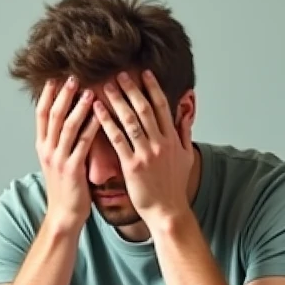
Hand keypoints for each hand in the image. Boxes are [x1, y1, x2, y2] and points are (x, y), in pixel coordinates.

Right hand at [36, 77, 100, 231]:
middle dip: (63, 94)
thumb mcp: (59, 160)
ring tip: (89, 90)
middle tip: (73, 75)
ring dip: (78, 106)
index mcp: (42, 145)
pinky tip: (101, 116)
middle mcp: (47, 149)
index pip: (41, 113)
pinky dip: (92, 127)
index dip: (48, 94)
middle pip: (52, 114)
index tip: (57, 76)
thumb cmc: (67, 187)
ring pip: (66, 126)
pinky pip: (82, 143)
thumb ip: (63, 140)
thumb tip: (72, 118)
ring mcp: (58, 159)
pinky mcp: (72, 169)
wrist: (64, 214)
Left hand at [94, 71, 193, 227]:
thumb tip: (186, 111)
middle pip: (145, 109)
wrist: (168, 211)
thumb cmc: (175, 186)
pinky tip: (97, 110)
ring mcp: (147, 154)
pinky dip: (107, 122)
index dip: (153, 88)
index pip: (163, 107)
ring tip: (106, 87)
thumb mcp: (187, 157)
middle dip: (132, 89)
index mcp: (173, 139)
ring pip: (131, 121)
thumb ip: (185, 132)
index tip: (144, 73)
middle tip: (120, 74)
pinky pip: (117, 139)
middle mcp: (161, 143)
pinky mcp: (132, 166)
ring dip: (117, 101)